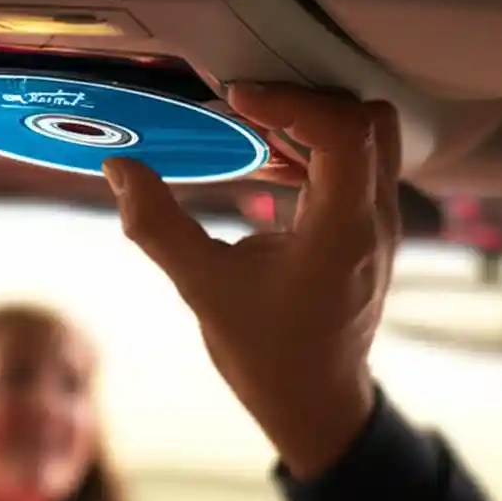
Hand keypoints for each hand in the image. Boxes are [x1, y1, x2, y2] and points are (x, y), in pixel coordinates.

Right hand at [102, 83, 401, 478]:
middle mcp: (376, 220)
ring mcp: (382, 224)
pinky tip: (272, 159)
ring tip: (257, 127)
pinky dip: (322, 146)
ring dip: (317, 121)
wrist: (314, 402)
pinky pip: (362, 163)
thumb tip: (119, 169)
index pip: (342, 132)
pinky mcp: (373, 230)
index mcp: (343, 231)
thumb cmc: (265, 352)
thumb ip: (157, 225)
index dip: (290, 100)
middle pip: (367, 120)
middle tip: (247, 107)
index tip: (237, 99)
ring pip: (374, 137)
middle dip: (305, 101)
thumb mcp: (202, 287)